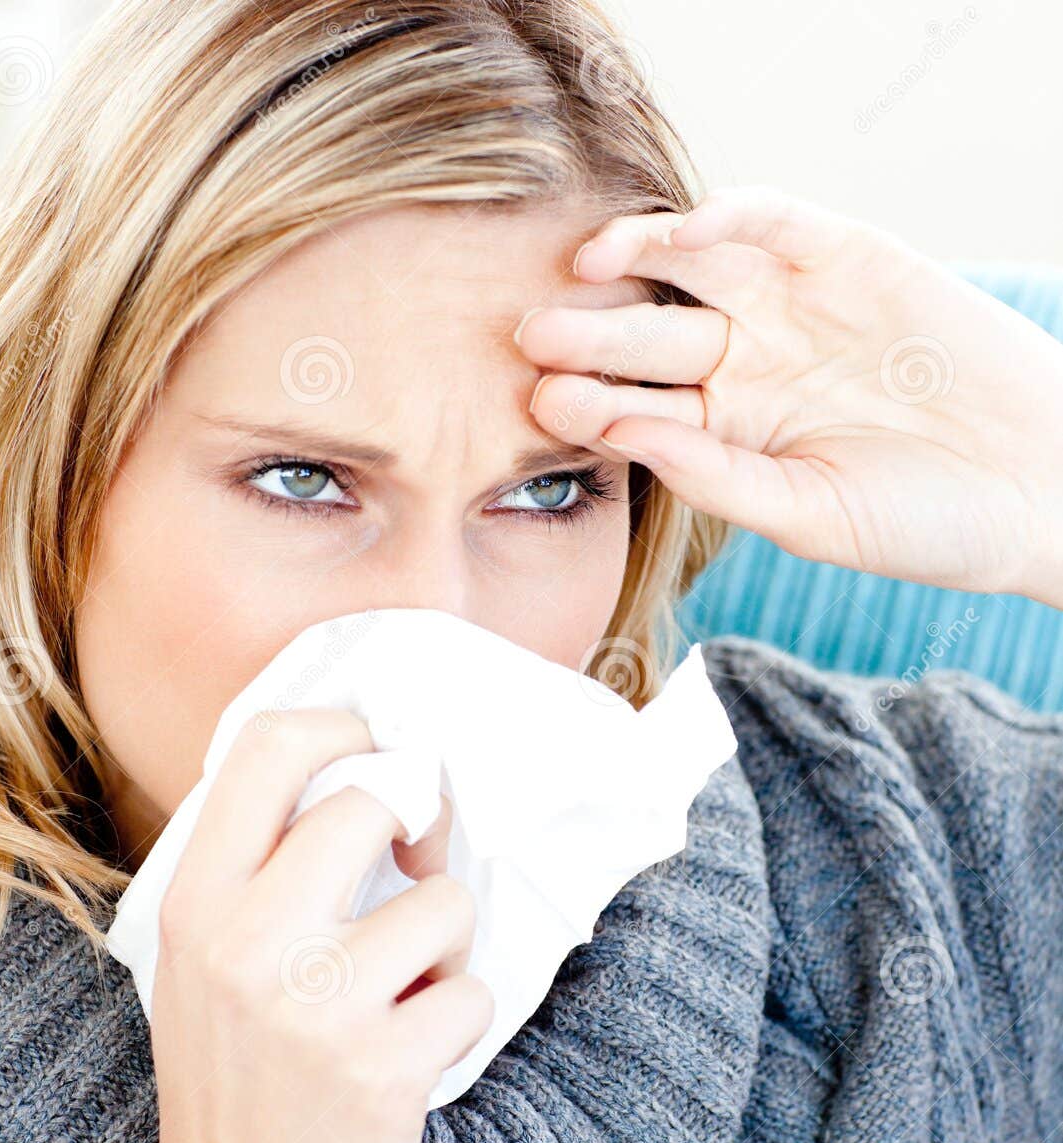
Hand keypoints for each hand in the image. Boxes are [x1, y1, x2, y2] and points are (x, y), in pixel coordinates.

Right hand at [145, 709, 494, 1142]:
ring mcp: (312, 1008)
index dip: (343, 726)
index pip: (267, 749)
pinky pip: (472, 995)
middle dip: (422, 838)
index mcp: (194, 908)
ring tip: (405, 1003)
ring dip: (448, 950)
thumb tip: (371, 788)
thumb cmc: (235, 1107)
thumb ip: (256, 886)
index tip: (381, 747)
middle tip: (419, 881)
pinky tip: (414, 1065)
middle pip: (375, 806)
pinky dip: (460, 1026)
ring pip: (445, 902)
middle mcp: (244, 943)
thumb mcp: (203, 979)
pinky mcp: (380, 1072)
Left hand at [516, 185, 1062, 607]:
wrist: (1036, 487)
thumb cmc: (922, 521)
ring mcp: (793, 306)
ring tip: (587, 264)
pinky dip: (727, 216)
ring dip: (640, 260)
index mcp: (728, 432)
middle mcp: (749, 363)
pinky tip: (678, 233)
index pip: (640, 410)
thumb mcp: (809, 515)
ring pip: (697, 269)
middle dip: (593, 333)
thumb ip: (718, 479)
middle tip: (533, 333)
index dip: (590, 404)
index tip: (540, 405)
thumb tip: (628, 437)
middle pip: (651, 337)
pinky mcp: (845, 254)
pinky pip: (774, 221)